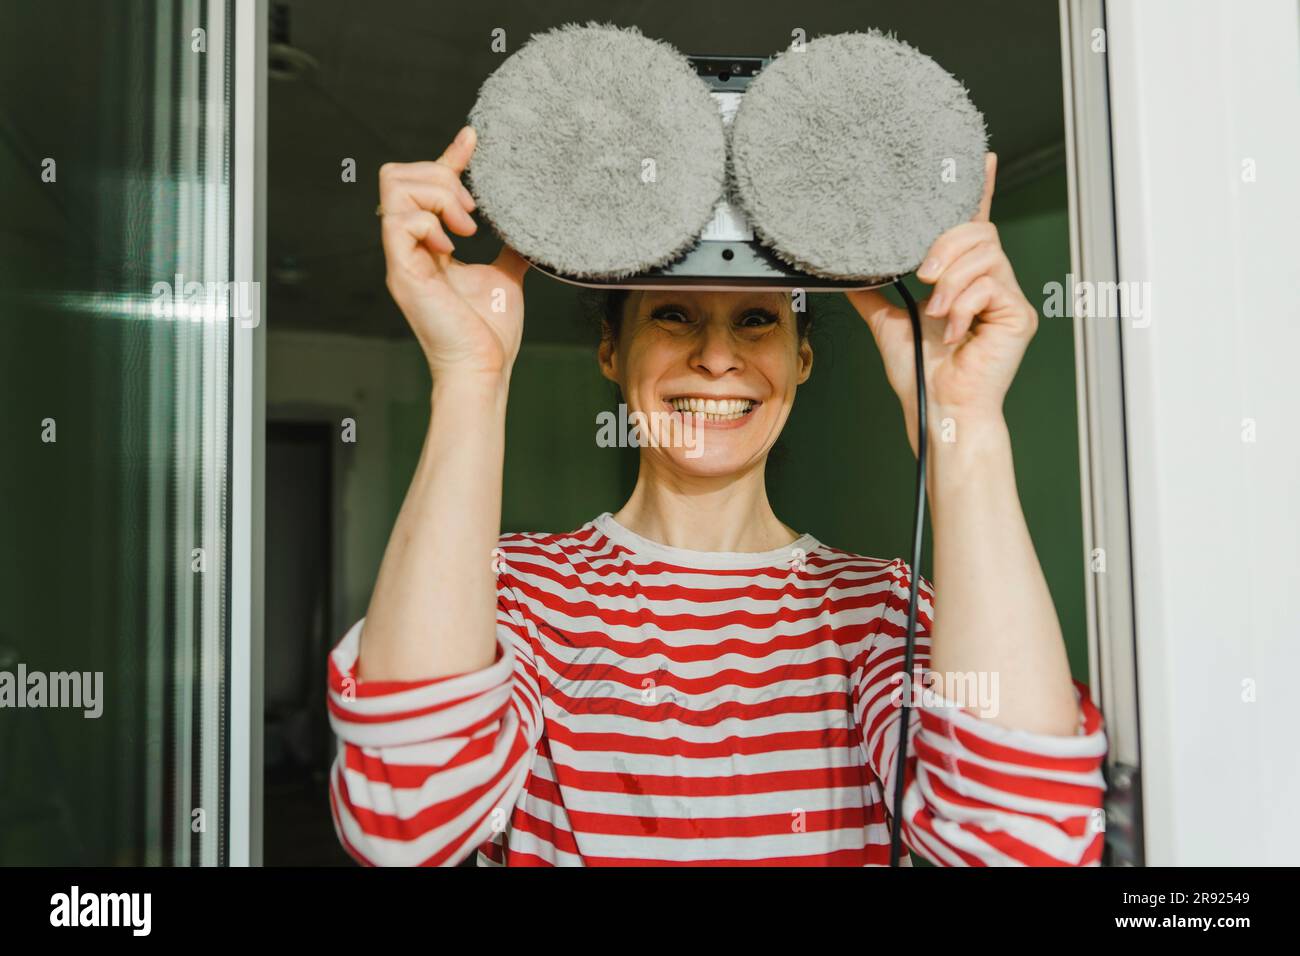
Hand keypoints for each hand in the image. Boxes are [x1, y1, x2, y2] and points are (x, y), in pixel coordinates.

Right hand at [379, 125, 529, 379]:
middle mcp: (407, 247)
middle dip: (440, 177)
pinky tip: (455, 248)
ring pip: (395, 187)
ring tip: (468, 228)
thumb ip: (509, 248)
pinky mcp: (402, 272)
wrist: (484, 368)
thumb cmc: (489, 333)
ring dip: (439, 196)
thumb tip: (530, 228)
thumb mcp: (505, 276)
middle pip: (396, 174)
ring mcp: (401, 258)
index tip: (475, 139)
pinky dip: (431, 222)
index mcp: (427, 245)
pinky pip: (400, 220)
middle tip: (474, 213)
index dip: (448, 157)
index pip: (425, 185)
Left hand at [845, 153, 1037, 454]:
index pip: (973, 225)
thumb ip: (873, 293)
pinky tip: (954, 328)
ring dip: (952, 279)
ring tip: (936, 310)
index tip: (981, 158)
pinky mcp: (1018, 315)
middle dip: (947, 246)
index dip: (978, 190)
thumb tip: (845, 273)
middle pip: (980, 233)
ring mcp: (1006, 299)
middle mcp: (989, 284)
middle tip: (923, 276)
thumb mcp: (887, 323)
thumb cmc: (921, 374)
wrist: (938, 408)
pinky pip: (992, 285)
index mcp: (963, 280)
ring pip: (985, 255)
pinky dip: (964, 304)